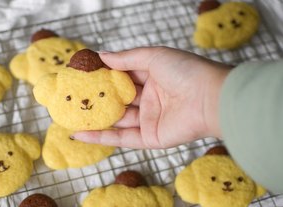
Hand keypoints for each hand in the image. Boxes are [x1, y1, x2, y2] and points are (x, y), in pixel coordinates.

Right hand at [72, 47, 230, 148]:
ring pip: (117, 120)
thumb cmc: (186, 71)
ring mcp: (150, 119)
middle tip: (72, 97)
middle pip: (118, 99)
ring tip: (70, 116)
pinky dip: (101, 137)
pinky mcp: (150, 138)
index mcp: (153, 77)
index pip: (123, 77)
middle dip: (97, 98)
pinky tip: (80, 133)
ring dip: (95, 118)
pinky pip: (122, 138)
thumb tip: (102, 56)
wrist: (211, 99)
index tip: (82, 74)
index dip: (103, 76)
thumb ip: (126, 59)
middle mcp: (150, 99)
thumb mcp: (153, 57)